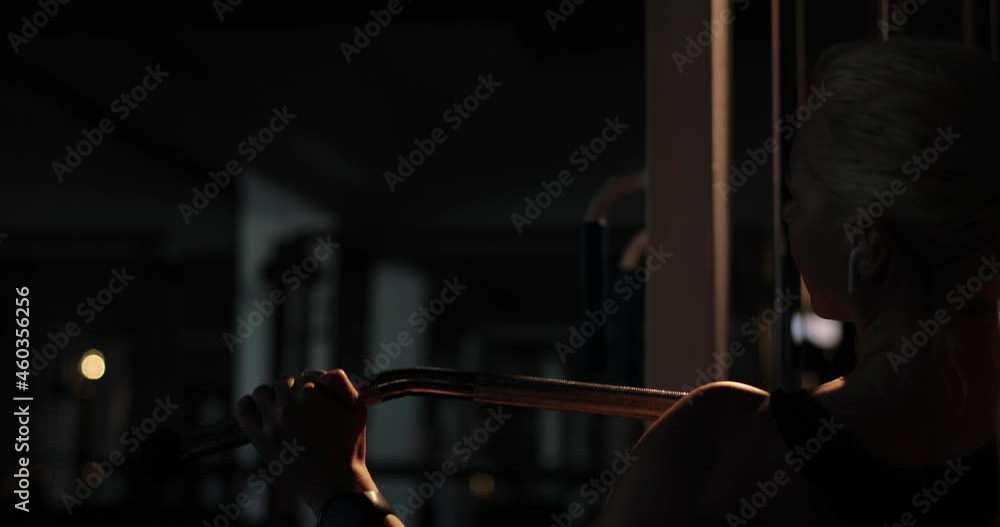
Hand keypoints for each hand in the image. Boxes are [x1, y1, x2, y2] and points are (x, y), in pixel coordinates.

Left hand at [235, 369, 377, 516]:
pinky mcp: (261, 438)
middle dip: (292, 391)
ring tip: (281, 410)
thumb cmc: (350, 447)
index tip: (315, 400)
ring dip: (271, 397)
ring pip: (262, 392)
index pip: (305, 378)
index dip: (311, 389)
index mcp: (311, 393)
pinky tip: (257, 411)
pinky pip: (244, 411)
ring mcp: (272, 421)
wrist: (335, 483)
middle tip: (300, 407)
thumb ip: (341, 383)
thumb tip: (324, 373)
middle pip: (283, 382)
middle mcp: (289, 404)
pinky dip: (247, 406)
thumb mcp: (356, 409)